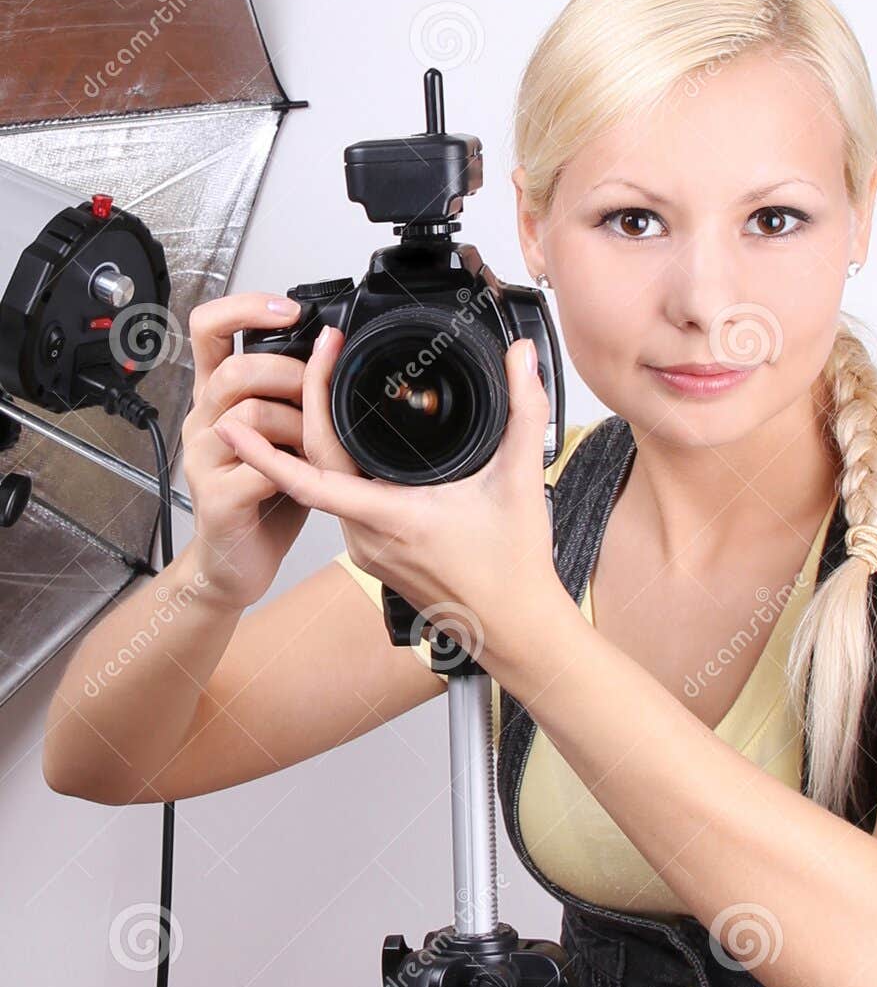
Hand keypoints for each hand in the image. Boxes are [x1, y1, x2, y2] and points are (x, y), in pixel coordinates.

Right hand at [180, 291, 310, 608]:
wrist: (237, 562)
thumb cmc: (266, 495)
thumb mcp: (287, 434)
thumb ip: (298, 397)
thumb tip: (339, 354)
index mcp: (217, 396)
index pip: (208, 328)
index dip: (245, 308)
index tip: (290, 310)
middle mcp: (203, 420)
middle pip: (235, 371)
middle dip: (289, 378)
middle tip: (316, 402)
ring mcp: (203, 459)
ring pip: (247, 415)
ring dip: (296, 427)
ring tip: (315, 447)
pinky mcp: (216, 498)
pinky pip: (256, 468)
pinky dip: (290, 469)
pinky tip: (303, 476)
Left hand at [211, 326, 568, 671]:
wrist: (516, 629)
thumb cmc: (514, 571)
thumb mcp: (522, 480)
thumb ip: (525, 410)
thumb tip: (522, 359)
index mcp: (391, 518)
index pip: (308, 479)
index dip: (266, 449)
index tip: (240, 417)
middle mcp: (368, 536)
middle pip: (312, 468)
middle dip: (302, 409)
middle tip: (313, 358)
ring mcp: (369, 549)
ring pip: (324, 486)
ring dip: (316, 441)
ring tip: (323, 390)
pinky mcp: (377, 555)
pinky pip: (340, 504)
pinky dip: (334, 469)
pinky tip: (346, 442)